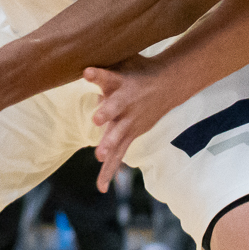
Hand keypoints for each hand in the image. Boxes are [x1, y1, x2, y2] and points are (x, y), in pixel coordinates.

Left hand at [86, 56, 185, 192]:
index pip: (107, 77)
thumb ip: (102, 69)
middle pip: (114, 108)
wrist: (168, 85)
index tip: (86, 72)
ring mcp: (130, 121)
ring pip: (118, 135)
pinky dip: (110, 170)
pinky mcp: (131, 135)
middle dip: (106, 113)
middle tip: (96, 119)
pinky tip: (102, 186)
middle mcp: (125, 103)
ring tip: (99, 156)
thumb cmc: (138, 71)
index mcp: (122, 83)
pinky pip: (119, 154)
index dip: (97, 75)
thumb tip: (80, 70)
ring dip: (109, 145)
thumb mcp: (123, 63)